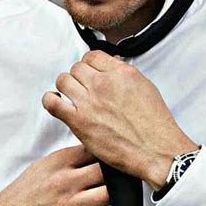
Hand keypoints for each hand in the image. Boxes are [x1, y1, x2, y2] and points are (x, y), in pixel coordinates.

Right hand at [0, 144, 111, 205]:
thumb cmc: (24, 192)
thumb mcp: (44, 165)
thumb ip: (68, 157)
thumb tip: (92, 148)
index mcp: (60, 161)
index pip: (93, 148)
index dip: (106, 149)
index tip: (113, 151)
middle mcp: (67, 180)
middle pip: (105, 169)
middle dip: (115, 170)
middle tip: (121, 172)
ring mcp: (70, 204)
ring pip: (108, 193)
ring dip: (115, 193)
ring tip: (118, 192)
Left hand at [42, 50, 196, 190]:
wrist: (155, 150)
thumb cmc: (154, 123)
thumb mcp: (145, 87)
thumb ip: (124, 74)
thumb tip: (112, 66)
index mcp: (120, 73)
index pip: (92, 56)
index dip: (89, 63)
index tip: (89, 70)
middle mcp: (103, 84)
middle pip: (77, 67)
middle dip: (79, 75)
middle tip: (83, 85)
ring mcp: (89, 102)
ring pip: (63, 80)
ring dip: (66, 85)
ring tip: (71, 94)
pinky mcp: (79, 122)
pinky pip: (53, 103)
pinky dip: (51, 100)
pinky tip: (56, 101)